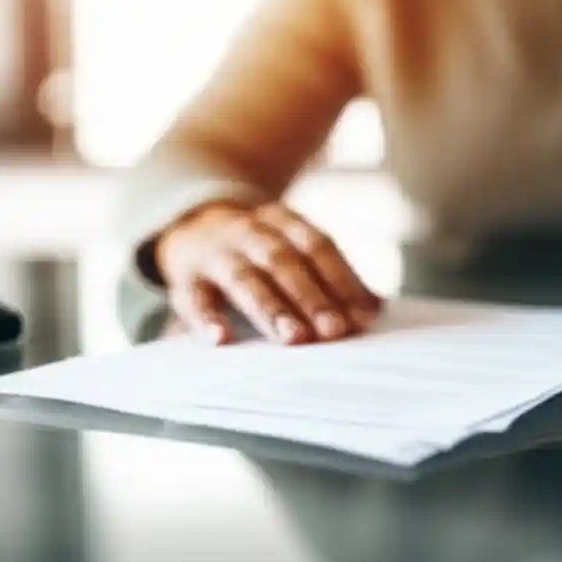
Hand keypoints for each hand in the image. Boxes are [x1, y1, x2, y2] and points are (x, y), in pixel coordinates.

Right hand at [155, 201, 381, 344]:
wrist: (189, 224)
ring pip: (244, 278)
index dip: (343, 279)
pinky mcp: (186, 278)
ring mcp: (216, 253)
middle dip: (312, 297)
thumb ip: (330, 277)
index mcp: (282, 221)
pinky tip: (221, 340)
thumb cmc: (257, 250)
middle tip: (335, 331)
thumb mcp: (290, 248)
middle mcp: (249, 231)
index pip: (317, 246)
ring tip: (294, 338)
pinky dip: (207, 318)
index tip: (365, 316)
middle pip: (284, 261)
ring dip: (271, 309)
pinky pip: (194, 297)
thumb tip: (375, 308)